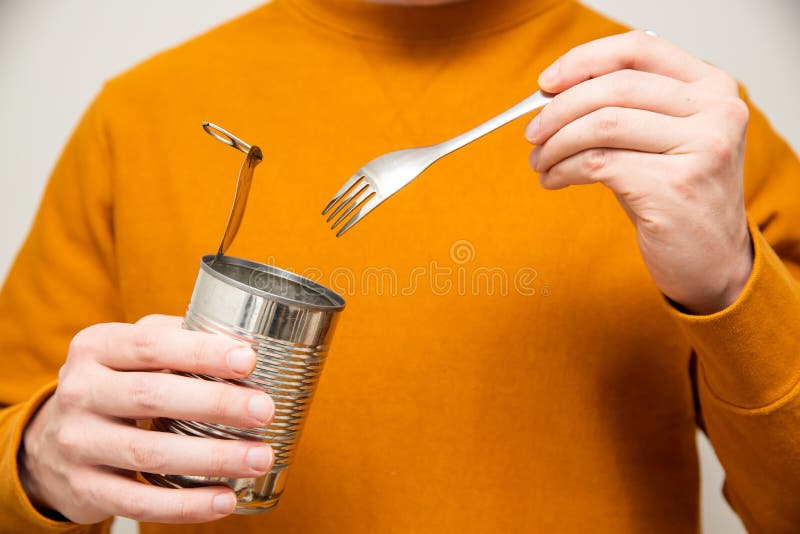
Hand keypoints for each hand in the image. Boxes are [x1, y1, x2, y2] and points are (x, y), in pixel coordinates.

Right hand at [19, 315, 274, 523]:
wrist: (50, 443)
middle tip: (264, 410)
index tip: (248, 360)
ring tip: (258, 458)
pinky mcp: (84, 488)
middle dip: (216, 403)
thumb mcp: (130, 351)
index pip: (151, 344)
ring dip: (212, 457)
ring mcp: (78, 443)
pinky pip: (138, 501)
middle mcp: (79, 392)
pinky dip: (186, 504)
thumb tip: (246, 341)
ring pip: (150, 453)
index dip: (202, 352)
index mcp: (97, 347)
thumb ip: (177, 338)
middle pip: (153, 397)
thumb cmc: (115, 385)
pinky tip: (224, 500)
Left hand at [525, 30, 752, 313]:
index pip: (639, 49)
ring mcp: (701, 147)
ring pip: (602, 125)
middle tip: (532, 133)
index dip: (584, 61)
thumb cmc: (677, 199)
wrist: (712, 262)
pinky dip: (564, 170)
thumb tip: (554, 97)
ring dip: (556, 143)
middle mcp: (716, 111)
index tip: (546, 83)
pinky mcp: (675, 186)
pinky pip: (598, 163)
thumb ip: (623, 111)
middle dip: (559, 109)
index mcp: (712, 87)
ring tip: (540, 163)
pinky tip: (554, 180)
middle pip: (614, 87)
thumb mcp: (659, 142)